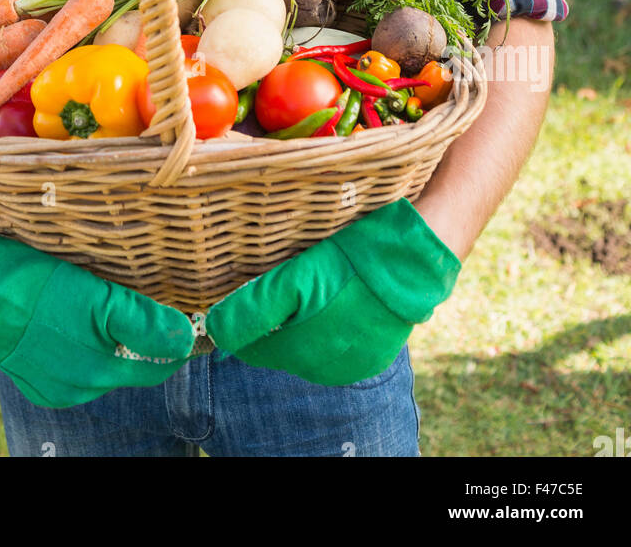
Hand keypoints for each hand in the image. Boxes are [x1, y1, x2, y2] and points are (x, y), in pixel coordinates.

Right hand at [0, 235, 195, 406]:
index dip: (176, 341)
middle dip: (141, 340)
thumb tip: (185, 337)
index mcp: (98, 370)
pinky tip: (70, 321)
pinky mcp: (34, 380)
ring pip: (102, 365)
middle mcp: (79, 388)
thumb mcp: (97, 296)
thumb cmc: (37, 287)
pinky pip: (73, 367)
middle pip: (130, 365)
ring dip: (109, 342)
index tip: (187, 319)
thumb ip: (142, 321)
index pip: (159, 365)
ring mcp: (55, 387)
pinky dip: (81, 347)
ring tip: (99, 307)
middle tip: (140, 302)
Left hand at [205, 198, 460, 385]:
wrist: (415, 260)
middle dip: (275, 324)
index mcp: (302, 352)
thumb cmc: (353, 262)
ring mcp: (353, 364)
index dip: (242, 324)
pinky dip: (331, 329)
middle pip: (280, 348)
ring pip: (309, 349)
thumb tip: (216, 330)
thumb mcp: (297, 276)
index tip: (242, 300)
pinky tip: (337, 302)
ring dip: (302, 327)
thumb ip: (254, 307)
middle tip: (284, 285)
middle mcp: (325, 368)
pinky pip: (338, 347)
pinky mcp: (376, 355)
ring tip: (314, 290)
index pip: (252, 348)